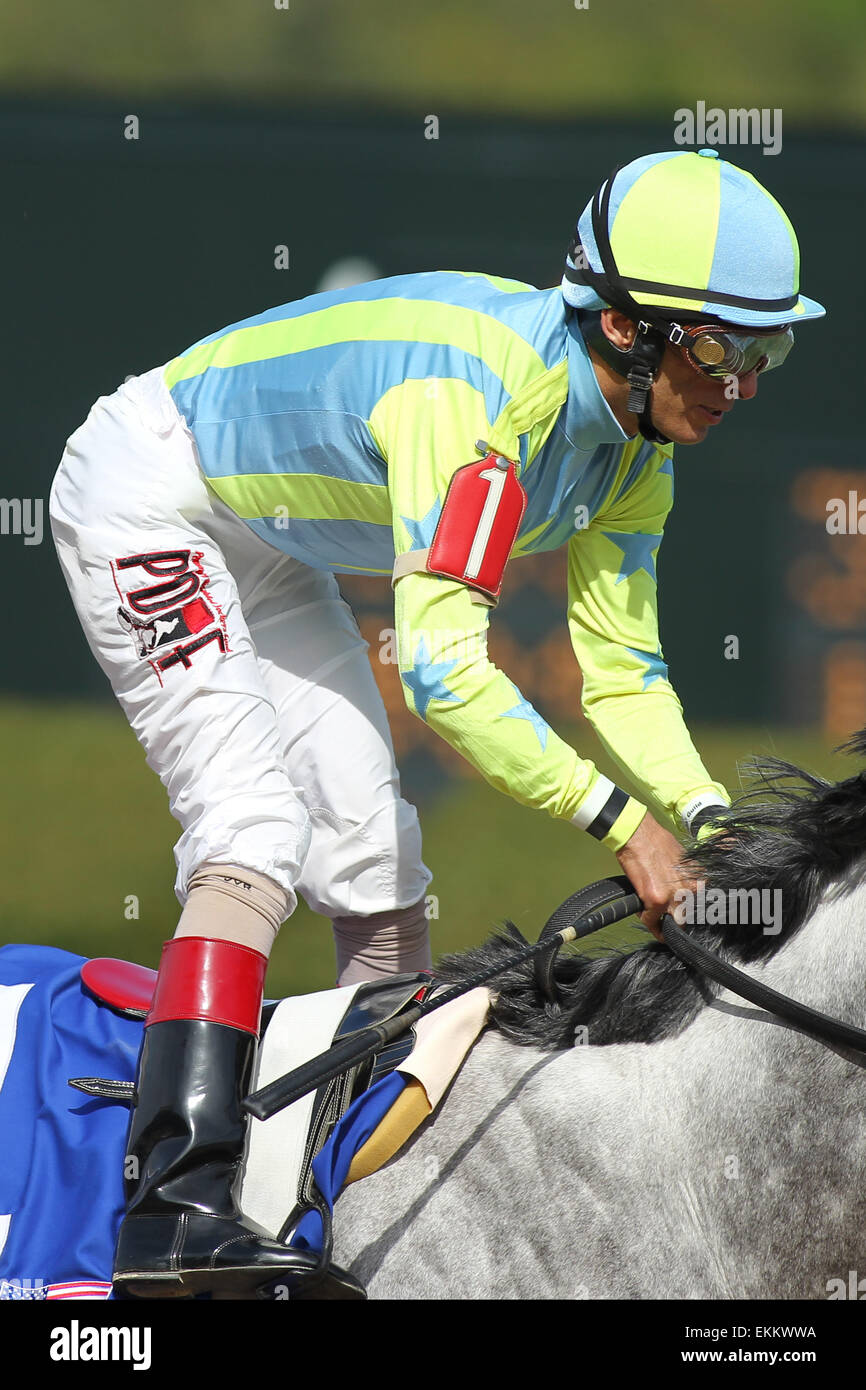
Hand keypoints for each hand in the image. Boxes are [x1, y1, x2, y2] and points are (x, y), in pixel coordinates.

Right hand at [614, 812, 689, 941]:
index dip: (691, 912)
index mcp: (698, 881)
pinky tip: (644, 914)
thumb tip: (688, 891)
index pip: (700, 907)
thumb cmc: (657, 842)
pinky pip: (652, 921)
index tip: (686, 915)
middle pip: (687, 917)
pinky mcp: (655, 901)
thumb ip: (688, 879)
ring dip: (663, 924)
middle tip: (669, 919)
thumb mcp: (683, 861)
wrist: (638, 834)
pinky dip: (647, 920)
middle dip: (679, 920)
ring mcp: (673, 897)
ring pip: (672, 923)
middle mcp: (689, 890)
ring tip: (657, 921)